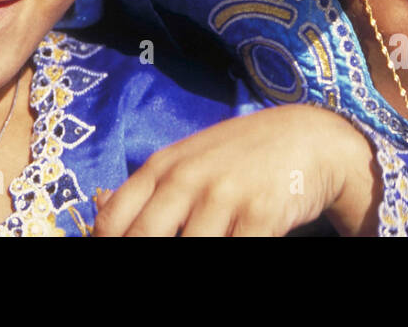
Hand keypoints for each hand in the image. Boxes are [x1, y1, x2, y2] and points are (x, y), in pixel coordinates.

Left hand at [94, 105, 377, 236]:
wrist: (308, 137)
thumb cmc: (240, 154)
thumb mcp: (188, 158)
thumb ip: (148, 186)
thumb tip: (99, 209)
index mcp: (161, 167)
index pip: (112, 221)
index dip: (106, 246)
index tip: (113, 254)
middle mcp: (186, 179)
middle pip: (142, 239)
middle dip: (141, 256)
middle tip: (146, 271)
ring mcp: (222, 196)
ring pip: (188, 249)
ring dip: (192, 254)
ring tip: (204, 244)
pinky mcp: (259, 214)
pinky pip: (233, 252)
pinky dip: (229, 254)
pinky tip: (233, 245)